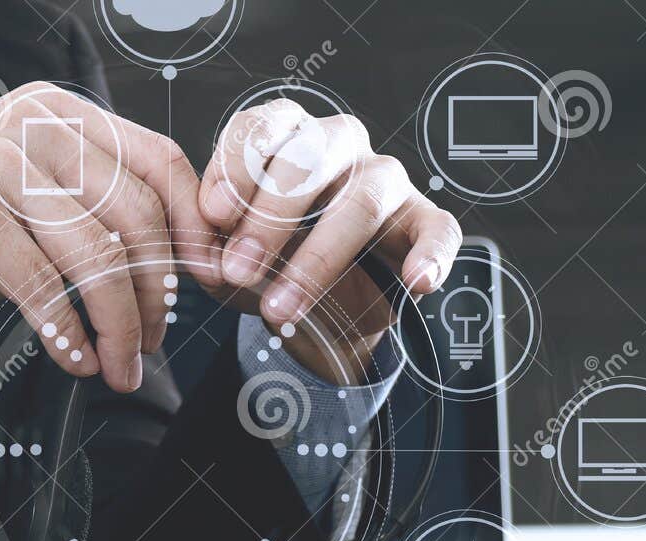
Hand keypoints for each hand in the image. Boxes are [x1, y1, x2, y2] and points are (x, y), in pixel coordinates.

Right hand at [0, 82, 209, 394]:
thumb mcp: (24, 203)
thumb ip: (90, 213)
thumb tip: (173, 268)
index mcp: (55, 111)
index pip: (158, 161)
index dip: (193, 228)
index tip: (207, 283)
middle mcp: (29, 125)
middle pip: (136, 213)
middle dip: (158, 293)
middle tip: (158, 343)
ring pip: (96, 257)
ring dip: (120, 327)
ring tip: (120, 367)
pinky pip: (43, 289)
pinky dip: (67, 334)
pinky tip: (76, 361)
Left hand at [193, 99, 461, 383]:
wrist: (316, 309)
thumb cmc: (266, 263)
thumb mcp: (225, 253)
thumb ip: (210, 243)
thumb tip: (206, 253)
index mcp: (287, 137)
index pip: (264, 125)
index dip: (237, 166)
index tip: (213, 215)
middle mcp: (340, 146)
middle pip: (313, 155)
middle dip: (269, 216)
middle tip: (238, 270)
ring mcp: (387, 182)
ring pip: (365, 197)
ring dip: (319, 258)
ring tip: (282, 308)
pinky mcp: (423, 224)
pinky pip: (440, 231)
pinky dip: (432, 256)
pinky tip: (418, 283)